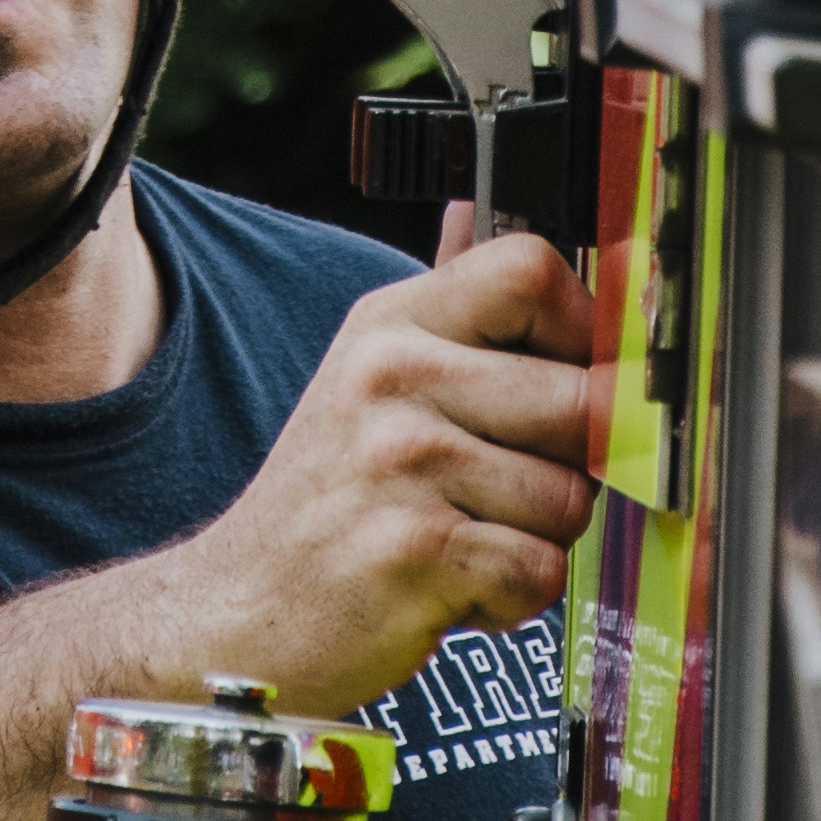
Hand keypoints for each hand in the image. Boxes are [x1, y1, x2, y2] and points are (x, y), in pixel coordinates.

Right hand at [145, 233, 596, 717]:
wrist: (237, 613)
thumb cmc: (326, 504)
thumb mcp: (368, 380)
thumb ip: (445, 310)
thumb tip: (481, 208)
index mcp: (390, 324)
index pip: (531, 268)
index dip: (583, 329)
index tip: (575, 378)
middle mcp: (392, 377)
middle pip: (581, 397)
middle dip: (569, 467)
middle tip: (501, 492)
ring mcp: (401, 462)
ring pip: (570, 498)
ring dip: (537, 541)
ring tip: (463, 539)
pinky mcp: (416, 551)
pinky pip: (540, 571)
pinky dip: (511, 601)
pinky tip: (452, 587)